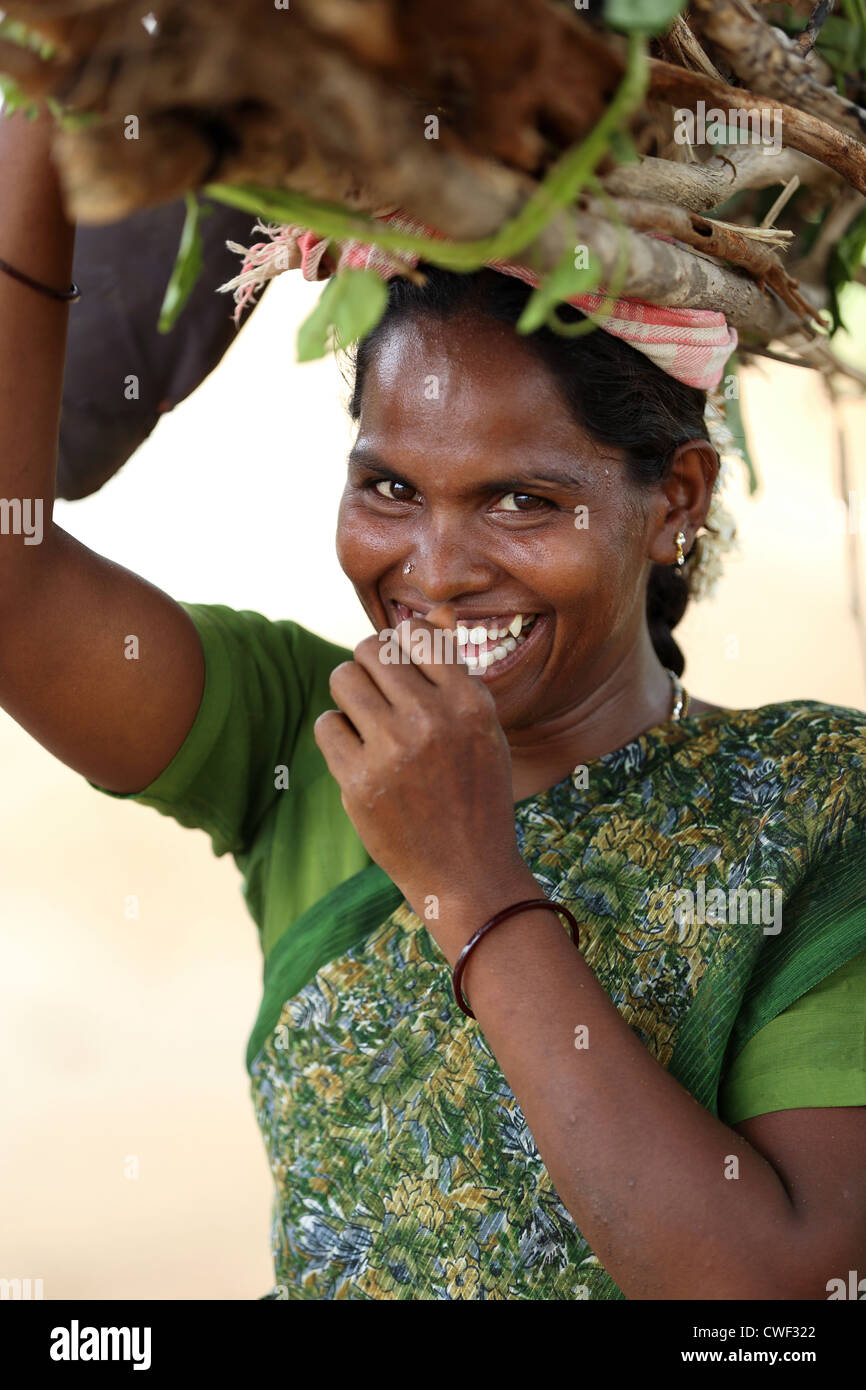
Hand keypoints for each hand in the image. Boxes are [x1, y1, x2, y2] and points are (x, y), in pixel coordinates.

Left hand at [313, 608, 527, 939]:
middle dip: (369, 666)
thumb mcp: (483, 728)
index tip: (402, 671)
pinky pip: (326, 724)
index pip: (414, 633)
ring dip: (349, 694)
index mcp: (468, 701)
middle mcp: (431, 719)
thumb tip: (430, 613)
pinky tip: (358, 754)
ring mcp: (392, 750)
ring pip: (342, 679)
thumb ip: (455, 671)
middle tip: (379, 695)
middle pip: (370, 650)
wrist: (467, 873)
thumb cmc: (476, 793)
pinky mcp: (358, 781)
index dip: (400, 646)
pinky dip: (337, 734)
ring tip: (366, 721)